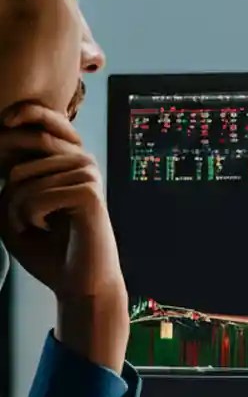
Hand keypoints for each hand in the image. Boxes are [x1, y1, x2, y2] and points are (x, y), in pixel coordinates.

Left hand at [0, 103, 127, 369]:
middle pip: (21, 159)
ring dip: (19, 212)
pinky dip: (30, 219)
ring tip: (39, 227)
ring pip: (23, 181)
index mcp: (68, 160)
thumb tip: (5, 163)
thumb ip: (6, 180)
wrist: (78, 283)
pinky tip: (48, 229)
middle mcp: (82, 162)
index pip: (44, 119)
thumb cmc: (46, 248)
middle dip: (10, 195)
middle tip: (29, 221)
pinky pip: (36, 198)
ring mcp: (88, 175)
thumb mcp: (13, 208)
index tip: (5, 120)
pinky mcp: (89, 193)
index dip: (24, 113)